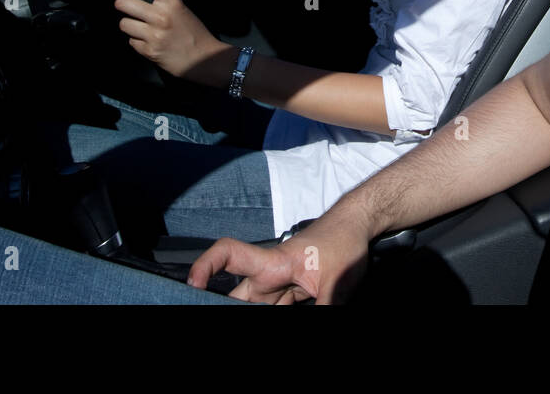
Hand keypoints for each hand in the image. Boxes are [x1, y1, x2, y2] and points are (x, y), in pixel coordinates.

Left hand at [108, 0, 226, 80]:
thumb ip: (163, 2)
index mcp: (171, 2)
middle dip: (122, 4)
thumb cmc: (195, 34)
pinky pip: (130, 42)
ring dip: (130, 26)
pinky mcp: (148, 50)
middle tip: (129, 8)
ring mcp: (153, 34)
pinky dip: (137, 42)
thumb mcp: (183, 10)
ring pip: (123, 23)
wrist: (206, 60)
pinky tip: (150, 43)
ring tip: (144, 30)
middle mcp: (161, 16)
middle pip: (123, 2)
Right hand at [187, 217, 371, 303]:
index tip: (193, 284)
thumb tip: (322, 320)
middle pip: (234, 296)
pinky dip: (264, 317)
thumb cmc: (344, 243)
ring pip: (250, 307)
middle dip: (219, 306)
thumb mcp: (336, 284)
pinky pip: (270, 311)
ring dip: (247, 316)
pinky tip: (268, 320)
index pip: (228, 254)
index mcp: (273, 264)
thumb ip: (324, 309)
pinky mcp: (289, 294)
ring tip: (252, 322)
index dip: (206, 266)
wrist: (355, 227)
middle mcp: (268, 275)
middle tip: (207, 316)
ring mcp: (277, 286)